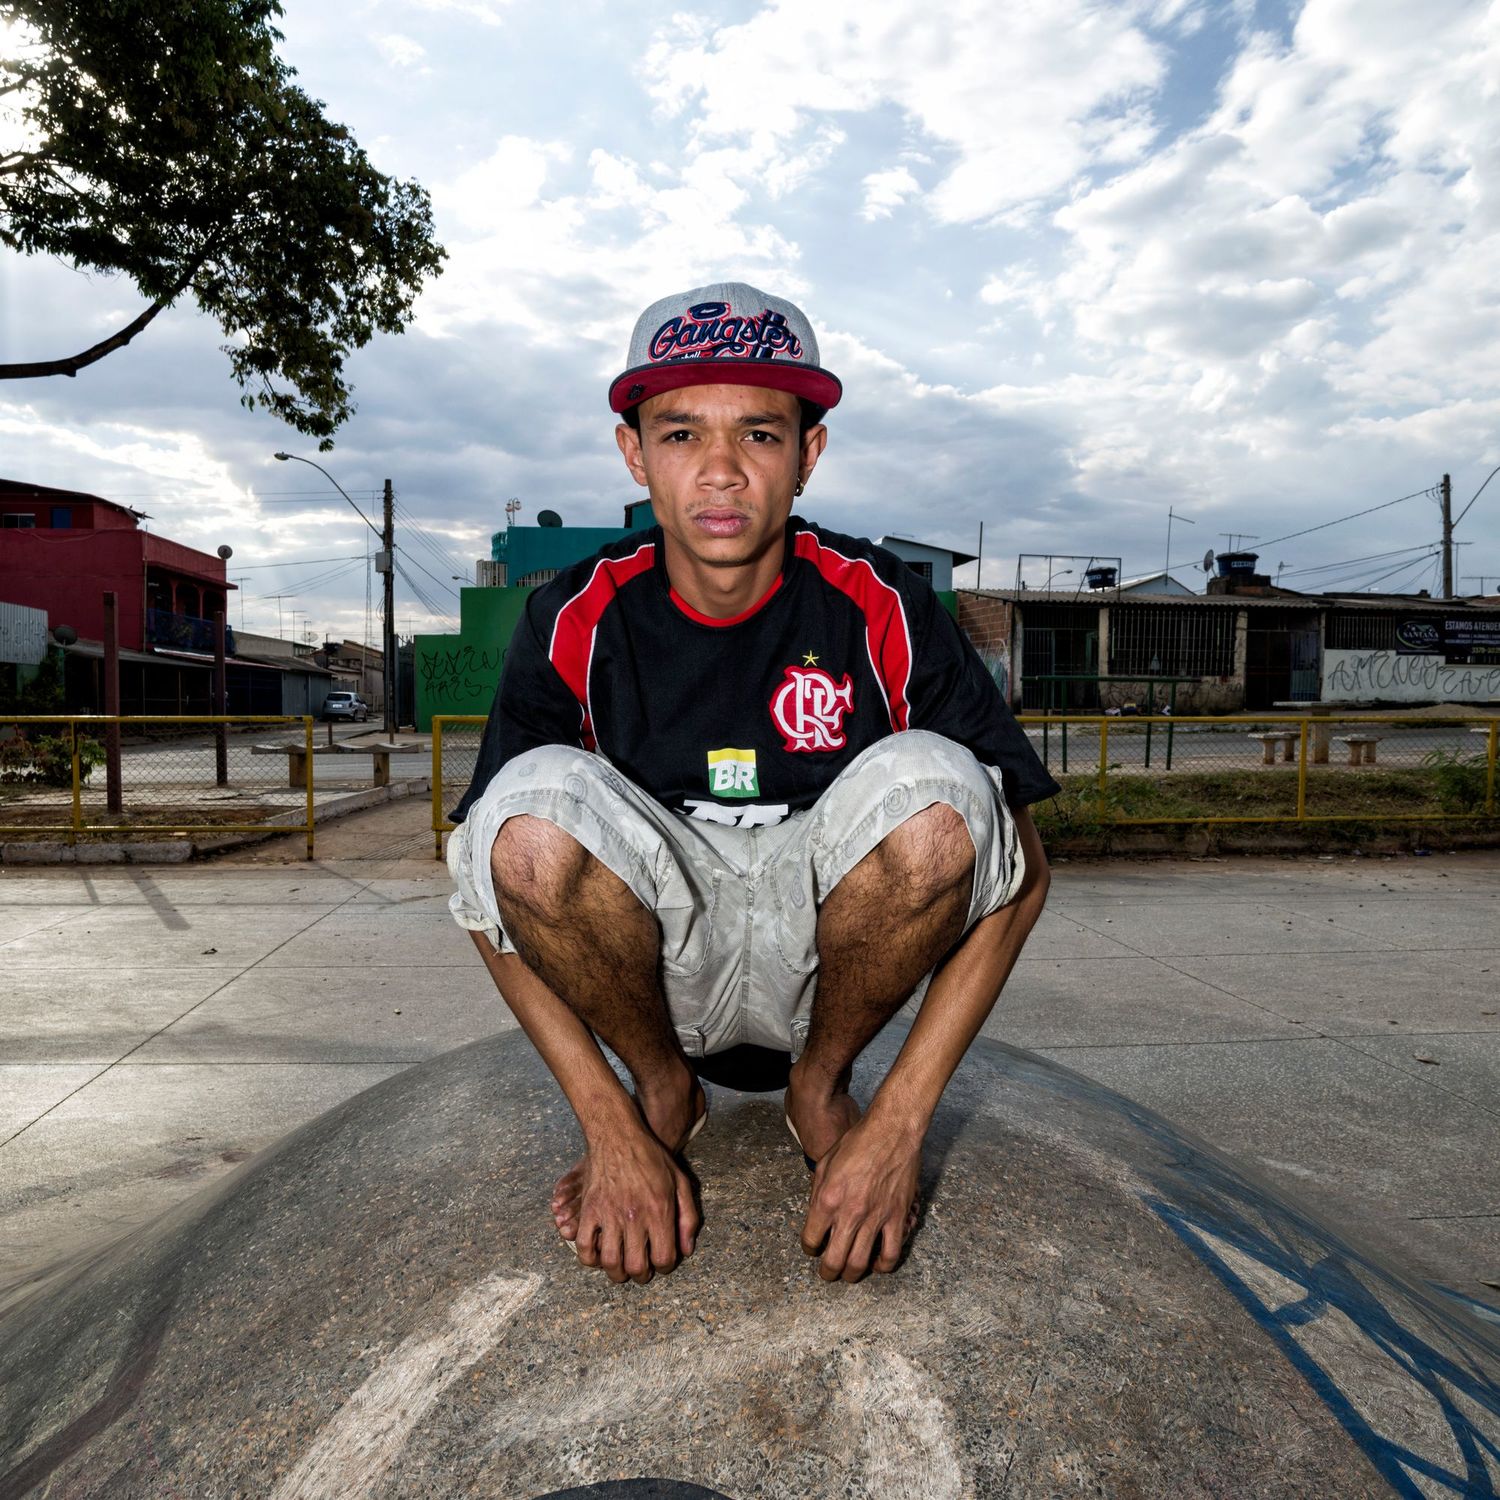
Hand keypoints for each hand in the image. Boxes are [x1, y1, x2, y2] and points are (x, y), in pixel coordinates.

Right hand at [564, 1125, 699, 1283]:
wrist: (619, 1136)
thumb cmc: (652, 1158)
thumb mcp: (681, 1182)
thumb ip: (688, 1218)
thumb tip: (686, 1250)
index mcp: (660, 1211)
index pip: (664, 1258)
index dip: (665, 1267)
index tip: (662, 1262)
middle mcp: (635, 1217)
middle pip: (636, 1266)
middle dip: (641, 1276)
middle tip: (641, 1271)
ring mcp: (610, 1214)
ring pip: (610, 1262)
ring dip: (617, 1273)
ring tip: (621, 1269)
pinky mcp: (590, 1210)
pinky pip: (584, 1246)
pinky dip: (590, 1259)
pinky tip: (598, 1256)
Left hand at [800, 1117, 919, 1281]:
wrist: (891, 1132)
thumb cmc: (856, 1143)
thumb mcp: (825, 1164)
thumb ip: (817, 1193)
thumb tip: (816, 1216)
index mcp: (827, 1200)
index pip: (811, 1240)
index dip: (809, 1249)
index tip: (813, 1248)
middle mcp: (849, 1214)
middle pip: (834, 1261)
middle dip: (828, 1273)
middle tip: (828, 1273)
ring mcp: (875, 1218)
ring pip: (861, 1264)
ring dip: (852, 1274)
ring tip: (850, 1272)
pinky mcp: (898, 1217)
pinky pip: (891, 1254)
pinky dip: (883, 1265)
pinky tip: (878, 1262)